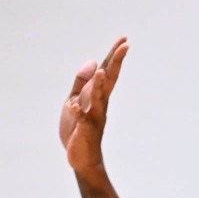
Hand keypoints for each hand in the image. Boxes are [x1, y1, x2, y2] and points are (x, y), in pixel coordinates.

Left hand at [59, 38, 127, 173]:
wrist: (81, 157)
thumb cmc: (78, 128)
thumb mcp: (75, 100)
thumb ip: (81, 83)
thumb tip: (93, 62)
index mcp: (97, 96)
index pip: (108, 72)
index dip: (114, 56)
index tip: (124, 40)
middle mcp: (100, 104)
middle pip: (109, 81)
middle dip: (116, 64)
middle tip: (125, 46)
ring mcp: (94, 117)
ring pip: (98, 99)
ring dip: (99, 86)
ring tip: (100, 71)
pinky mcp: (85, 131)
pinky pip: (82, 120)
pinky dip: (77, 113)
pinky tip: (73, 106)